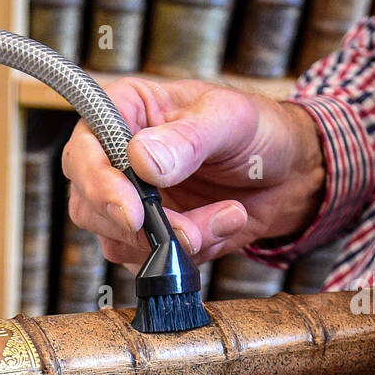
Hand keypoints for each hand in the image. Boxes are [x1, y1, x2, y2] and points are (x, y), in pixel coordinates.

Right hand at [61, 76, 325, 268]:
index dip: (99, 186)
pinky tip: (222, 225)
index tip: (132, 212)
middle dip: (140, 227)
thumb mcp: (229, 119)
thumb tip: (143, 160)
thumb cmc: (258, 130)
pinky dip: (187, 255)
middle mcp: (117, 161)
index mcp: (125, 113)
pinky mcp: (149, 238)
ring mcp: (131, 203)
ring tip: (225, 217)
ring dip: (172, 242)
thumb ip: (186, 139)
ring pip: (117, 241)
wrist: (290, 174)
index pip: (83, 152)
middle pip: (89, 206)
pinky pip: (149, 261)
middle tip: (187, 229)